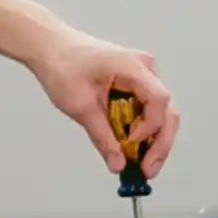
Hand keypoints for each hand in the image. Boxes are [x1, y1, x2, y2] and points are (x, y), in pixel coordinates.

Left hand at [30, 25, 179, 178]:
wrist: (50, 47)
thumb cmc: (63, 63)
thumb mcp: (81, 106)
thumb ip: (103, 138)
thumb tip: (118, 163)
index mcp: (133, 67)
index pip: (158, 101)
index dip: (149, 129)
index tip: (132, 147)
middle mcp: (144, 70)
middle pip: (167, 111)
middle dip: (159, 144)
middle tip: (148, 169)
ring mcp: (142, 77)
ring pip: (160, 114)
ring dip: (152, 140)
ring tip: (140, 164)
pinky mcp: (135, 85)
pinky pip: (147, 111)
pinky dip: (142, 131)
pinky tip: (132, 148)